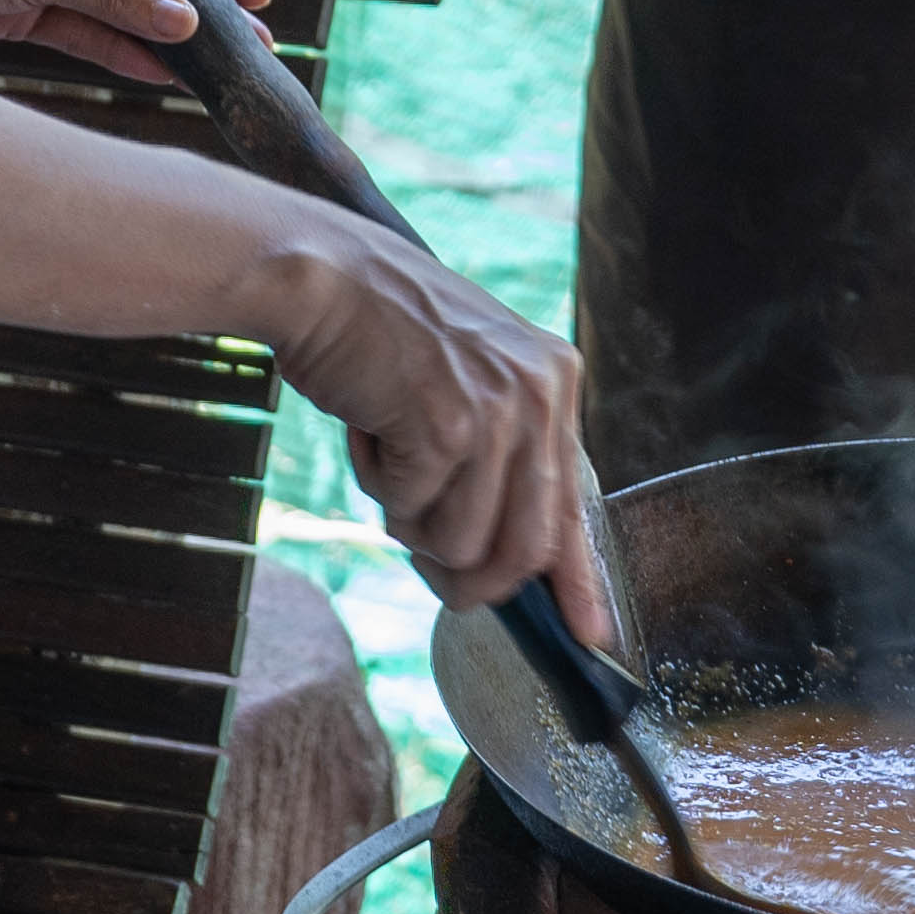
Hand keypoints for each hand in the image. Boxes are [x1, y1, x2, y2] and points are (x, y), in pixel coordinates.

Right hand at [252, 211, 612, 638]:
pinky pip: (410, 512)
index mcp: (557, 382)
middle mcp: (542, 394)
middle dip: (473, 580)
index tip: (592, 636)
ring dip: (412, 525)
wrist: (322, 277)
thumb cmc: (383, 337)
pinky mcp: (447, 425)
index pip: (575, 504)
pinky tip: (370, 429)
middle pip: (524, 546)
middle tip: (434, 574)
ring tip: (392, 461)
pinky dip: (378, 487)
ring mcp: (498, 410)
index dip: (579, 580)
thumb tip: (520, 566)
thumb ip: (503, 458)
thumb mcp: (470, 383)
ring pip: (462, 541)